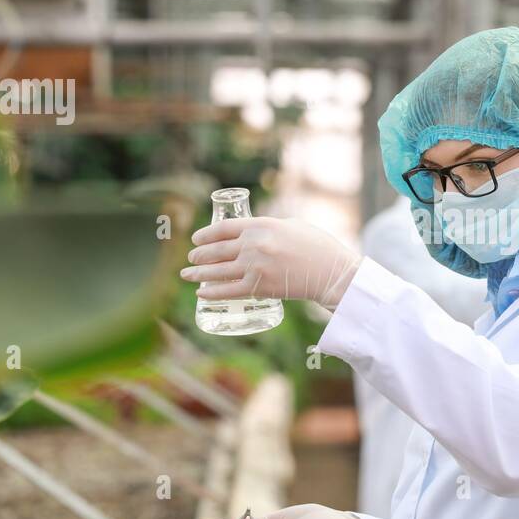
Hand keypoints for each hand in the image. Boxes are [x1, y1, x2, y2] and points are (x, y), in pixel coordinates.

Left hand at [180, 216, 361, 310]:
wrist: (331, 271)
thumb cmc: (317, 246)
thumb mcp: (290, 226)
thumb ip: (268, 228)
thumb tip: (253, 233)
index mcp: (260, 225)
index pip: (223, 228)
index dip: (205, 234)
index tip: (196, 238)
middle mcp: (253, 245)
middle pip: (216, 250)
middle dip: (199, 255)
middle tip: (191, 258)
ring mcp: (255, 267)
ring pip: (218, 272)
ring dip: (198, 274)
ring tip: (186, 275)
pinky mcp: (259, 288)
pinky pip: (229, 291)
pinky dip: (212, 293)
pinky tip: (201, 293)